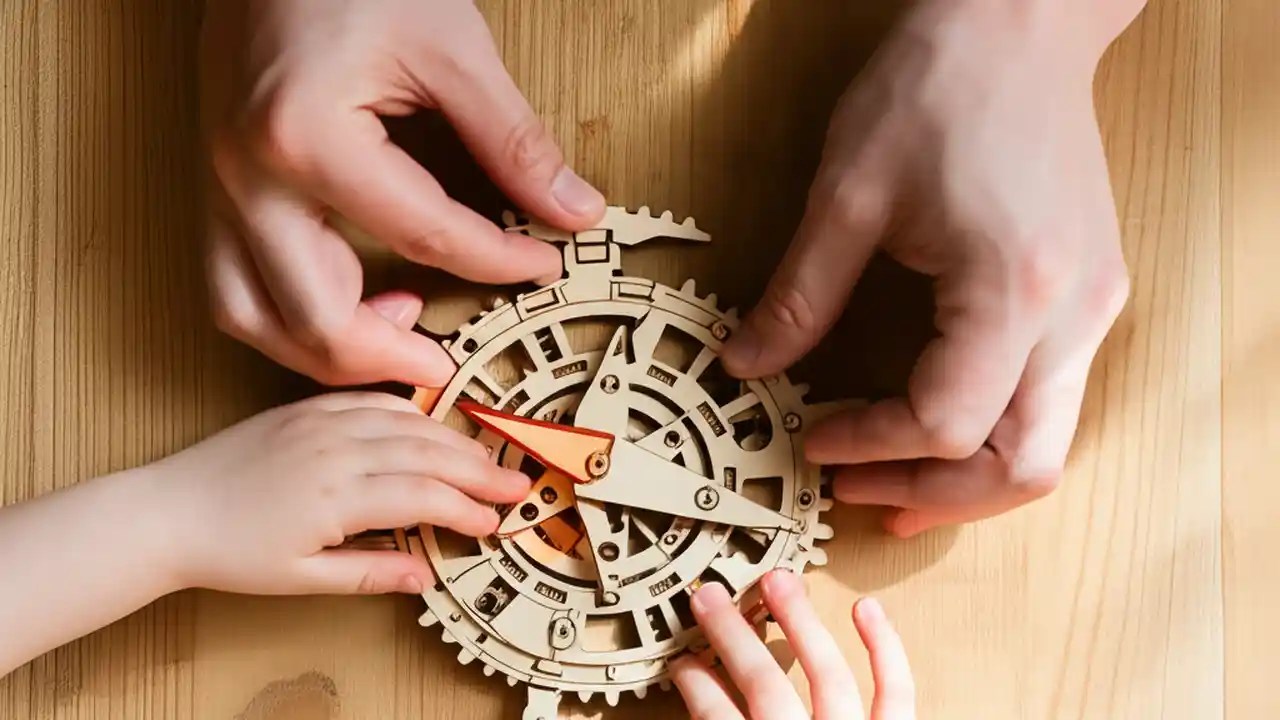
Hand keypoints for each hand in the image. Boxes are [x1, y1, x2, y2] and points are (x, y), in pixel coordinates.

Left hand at [151, 392, 529, 594]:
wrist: (168, 511)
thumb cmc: (228, 549)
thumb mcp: (302, 579)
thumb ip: (371, 572)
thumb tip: (423, 575)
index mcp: (337, 496)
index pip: (425, 497)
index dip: (466, 510)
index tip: (491, 523)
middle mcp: (336, 450)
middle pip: (428, 453)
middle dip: (478, 469)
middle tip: (514, 483)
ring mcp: (321, 423)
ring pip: (407, 421)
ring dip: (452, 438)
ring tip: (483, 455)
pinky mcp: (306, 409)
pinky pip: (372, 400)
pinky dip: (409, 409)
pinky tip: (428, 421)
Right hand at [200, 0, 605, 386]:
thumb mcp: (451, 48)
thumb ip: (514, 141)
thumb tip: (573, 211)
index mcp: (305, 138)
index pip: (423, 237)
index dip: (495, 264)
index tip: (542, 268)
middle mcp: (246, 176)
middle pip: (316, 318)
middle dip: (394, 357)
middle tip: (451, 366)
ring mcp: (217, 185)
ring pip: (252, 318)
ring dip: (325, 353)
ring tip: (399, 341)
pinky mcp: (215, 185)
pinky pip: (230, 285)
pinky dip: (285, 318)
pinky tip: (347, 304)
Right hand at [671, 570, 914, 718]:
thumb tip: (706, 700)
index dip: (698, 687)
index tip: (683, 664)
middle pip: (764, 686)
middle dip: (732, 637)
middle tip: (709, 598)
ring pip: (826, 674)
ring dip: (799, 621)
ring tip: (779, 581)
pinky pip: (895, 690)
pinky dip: (883, 647)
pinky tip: (866, 608)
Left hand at [721, 0, 1143, 536]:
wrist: (1019, 26)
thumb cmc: (938, 89)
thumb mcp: (849, 194)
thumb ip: (800, 294)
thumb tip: (747, 363)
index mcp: (1011, 288)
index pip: (948, 422)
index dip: (873, 446)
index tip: (815, 441)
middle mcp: (1071, 313)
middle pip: (1022, 462)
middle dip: (937, 494)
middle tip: (861, 496)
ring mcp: (1092, 307)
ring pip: (1048, 442)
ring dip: (972, 478)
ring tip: (896, 486)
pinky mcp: (1091, 295)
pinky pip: (1050, 399)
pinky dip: (995, 433)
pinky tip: (939, 429)